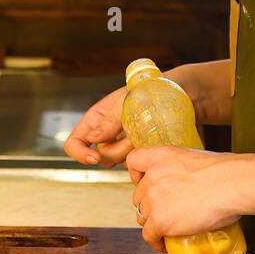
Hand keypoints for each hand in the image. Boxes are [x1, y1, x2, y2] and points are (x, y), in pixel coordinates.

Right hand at [63, 67, 207, 167]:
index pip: (74, 143)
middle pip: (100, 156)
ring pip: (119, 162)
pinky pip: (136, 163)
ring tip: (148, 131)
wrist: (180, 94)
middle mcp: (107, 133)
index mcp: (97, 118)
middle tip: (136, 133)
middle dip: (119, 149)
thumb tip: (93, 139)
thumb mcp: (127, 100)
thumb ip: (110, 121)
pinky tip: (154, 140)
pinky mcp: (139, 150)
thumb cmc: (151, 90)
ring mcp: (123, 143)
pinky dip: (145, 155)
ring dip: (134, 150)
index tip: (95, 158)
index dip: (80, 153)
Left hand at [128, 146, 245, 251]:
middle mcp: (153, 176)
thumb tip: (190, 182)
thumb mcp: (196, 159)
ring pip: (142, 216)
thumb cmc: (225, 172)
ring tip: (167, 228)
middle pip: (139, 195)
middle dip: (149, 204)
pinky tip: (165, 243)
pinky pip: (149, 236)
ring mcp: (154, 199)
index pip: (133, 162)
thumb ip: (182, 169)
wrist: (232, 185)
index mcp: (161, 156)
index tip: (144, 181)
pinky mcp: (160, 221)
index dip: (137, 175)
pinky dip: (156, 242)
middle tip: (165, 210)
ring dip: (153, 223)